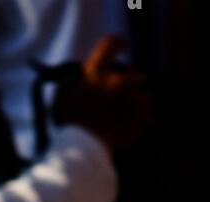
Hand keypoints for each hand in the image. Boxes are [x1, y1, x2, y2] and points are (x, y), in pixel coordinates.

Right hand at [51, 35, 150, 154]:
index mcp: (96, 70)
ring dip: (137, 104)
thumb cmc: (67, 122)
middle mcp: (116, 80)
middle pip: (134, 74)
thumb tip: (81, 73)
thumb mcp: (62, 94)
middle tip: (123, 92)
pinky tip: (133, 128)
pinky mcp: (139, 119)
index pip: (111, 43)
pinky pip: (147, 119)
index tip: (123, 44)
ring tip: (127, 116)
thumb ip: (74, 78)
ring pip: (144, 97)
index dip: (118, 43)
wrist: (81, 150)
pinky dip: (142, 123)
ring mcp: (131, 100)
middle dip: (130, 82)